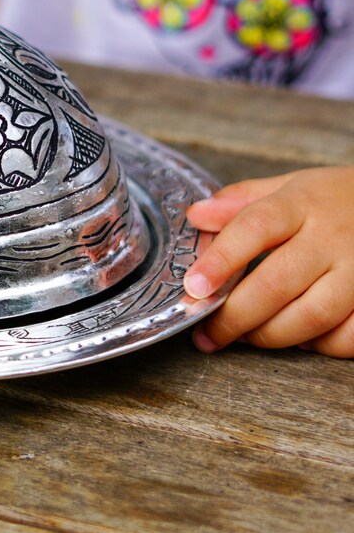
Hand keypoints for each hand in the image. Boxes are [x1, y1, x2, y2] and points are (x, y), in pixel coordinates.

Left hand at [184, 167, 353, 357]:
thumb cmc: (338, 200)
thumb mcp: (291, 186)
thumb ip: (242, 201)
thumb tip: (196, 216)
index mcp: (302, 204)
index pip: (255, 228)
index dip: (220, 260)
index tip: (193, 288)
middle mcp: (332, 238)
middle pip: (276, 283)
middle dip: (235, 316)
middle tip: (209, 333)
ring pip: (312, 315)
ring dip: (271, 335)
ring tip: (246, 337)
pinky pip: (350, 336)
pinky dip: (320, 345)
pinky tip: (300, 339)